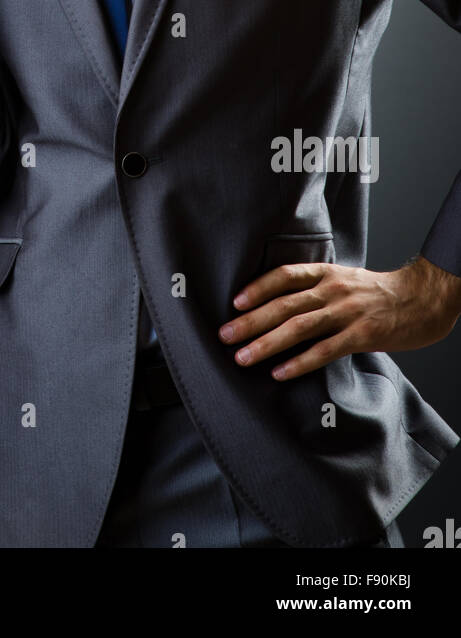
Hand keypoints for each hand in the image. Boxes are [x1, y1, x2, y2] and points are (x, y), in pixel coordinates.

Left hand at [218, 254, 460, 380]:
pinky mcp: (362, 336)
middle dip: (251, 321)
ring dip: (267, 343)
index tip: (235, 303)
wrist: (422, 298)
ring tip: (243, 357)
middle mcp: (332, 290)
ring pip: (299, 327)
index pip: (284, 276)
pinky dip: (299, 362)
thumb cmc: (378, 293)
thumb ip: (315, 288)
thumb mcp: (344, 279)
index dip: (257, 288)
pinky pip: (325, 350)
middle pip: (284, 304)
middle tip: (224, 336)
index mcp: (326, 273)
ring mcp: (346, 312)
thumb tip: (280, 304)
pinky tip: (280, 372)